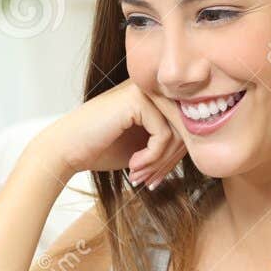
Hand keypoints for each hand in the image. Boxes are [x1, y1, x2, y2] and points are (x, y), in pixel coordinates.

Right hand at [31, 78, 187, 190]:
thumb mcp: (144, 147)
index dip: (176, 157)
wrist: (65, 150)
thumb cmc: (100, 149)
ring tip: (140, 175)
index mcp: (154, 96)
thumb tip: (205, 150)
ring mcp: (145, 90)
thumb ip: (170, 143)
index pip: (185, 126)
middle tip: (150, 181)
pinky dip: (152, 157)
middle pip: (186, 128)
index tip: (156, 178)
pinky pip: (164, 135)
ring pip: (179, 133)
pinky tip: (133, 165)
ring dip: (161, 162)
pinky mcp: (138, 100)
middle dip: (170, 162)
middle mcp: (152, 88)